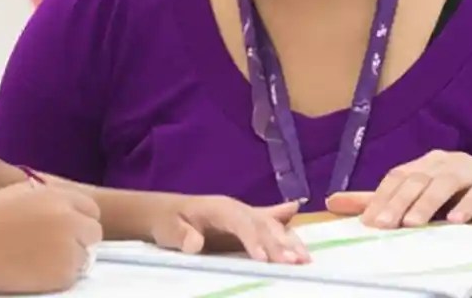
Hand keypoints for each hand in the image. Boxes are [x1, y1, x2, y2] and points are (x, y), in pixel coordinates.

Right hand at [0, 181, 102, 293]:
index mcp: (58, 197)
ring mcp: (68, 246)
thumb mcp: (16, 193)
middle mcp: (69, 219)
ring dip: (70, 260)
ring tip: (41, 261)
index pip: (91, 209)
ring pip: (85, 256)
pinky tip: (37, 272)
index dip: (81, 220)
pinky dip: (59, 277)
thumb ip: (41, 194)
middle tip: (59, 250)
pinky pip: (72, 276)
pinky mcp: (63, 272)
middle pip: (94, 232)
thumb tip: (50, 197)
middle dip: (81, 241)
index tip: (71, 231)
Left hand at [149, 196, 310, 264]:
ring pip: (271, 225)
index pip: (241, 223)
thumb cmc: (168, 222)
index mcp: (219, 208)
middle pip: (262, 225)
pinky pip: (269, 221)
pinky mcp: (247, 223)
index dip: (254, 240)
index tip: (264, 259)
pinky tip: (295, 210)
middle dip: (280, 244)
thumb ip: (182, 236)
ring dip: (289, 240)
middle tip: (296, 262)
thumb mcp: (169, 230)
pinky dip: (284, 221)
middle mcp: (237, 208)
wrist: (166, 212)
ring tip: (305, 258)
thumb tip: (196, 244)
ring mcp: (245, 214)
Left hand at [325, 150, 471, 228]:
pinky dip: (466, 206)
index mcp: (428, 163)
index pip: (399, 176)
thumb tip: (331, 200)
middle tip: (384, 226)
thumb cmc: (460, 204)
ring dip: (428, 203)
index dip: (381, 198)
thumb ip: (379, 201)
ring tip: (413, 224)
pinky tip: (455, 222)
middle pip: (418, 179)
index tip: (367, 223)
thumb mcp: (419, 202)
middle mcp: (448, 161)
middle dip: (399, 203)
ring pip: (446, 183)